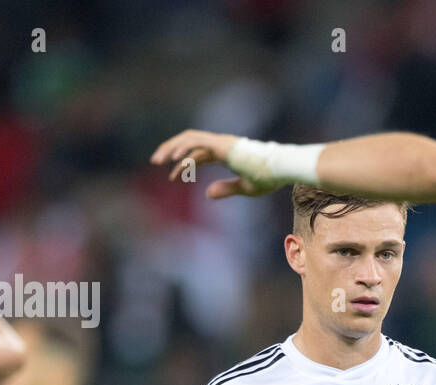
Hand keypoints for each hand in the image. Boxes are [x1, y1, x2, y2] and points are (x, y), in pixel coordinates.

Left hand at [150, 129, 268, 199]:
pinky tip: (173, 159)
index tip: (173, 177)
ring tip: (158, 159)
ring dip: (171, 147)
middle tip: (155, 161)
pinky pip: (197, 144)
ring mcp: (221, 142)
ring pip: (189, 139)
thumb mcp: (244, 188)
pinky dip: (183, 149)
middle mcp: (221, 144)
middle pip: (189, 141)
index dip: (184, 165)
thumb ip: (226, 189)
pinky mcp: (221, 145)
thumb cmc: (268, 178)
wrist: (281, 169)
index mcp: (225, 152)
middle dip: (170, 149)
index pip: (198, 154)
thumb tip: (206, 194)